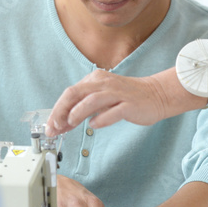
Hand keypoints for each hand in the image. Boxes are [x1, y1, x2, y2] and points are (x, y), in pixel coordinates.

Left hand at [46, 68, 169, 136]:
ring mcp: (117, 93)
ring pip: (91, 100)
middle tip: (54, 127)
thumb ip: (83, 108)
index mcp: (95, 79)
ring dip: (77, 113)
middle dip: (61, 111)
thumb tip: (62, 124)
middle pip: (75, 93)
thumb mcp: (102, 99)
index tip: (50, 126)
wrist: (156, 94)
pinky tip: (94, 125)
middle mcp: (104, 83)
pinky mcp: (129, 104)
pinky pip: (112, 111)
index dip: (57, 109)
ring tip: (70, 125)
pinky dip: (101, 119)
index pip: (70, 92)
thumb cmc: (127, 98)